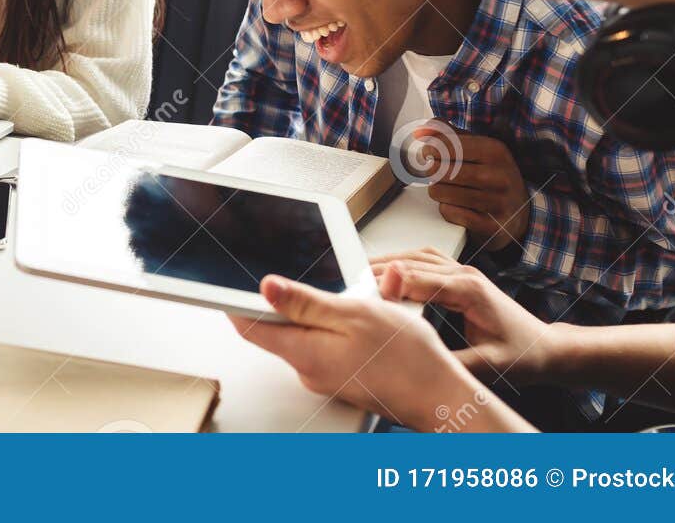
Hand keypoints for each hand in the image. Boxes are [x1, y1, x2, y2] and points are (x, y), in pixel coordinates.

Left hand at [229, 275, 508, 429]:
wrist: (444, 398)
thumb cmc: (408, 360)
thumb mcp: (354, 315)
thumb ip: (305, 301)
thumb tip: (264, 287)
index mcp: (302, 352)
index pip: (248, 325)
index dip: (235, 298)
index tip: (231, 276)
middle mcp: (307, 369)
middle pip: (280, 326)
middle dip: (295, 298)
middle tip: (317, 276)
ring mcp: (325, 374)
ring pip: (311, 331)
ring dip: (326, 310)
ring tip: (362, 301)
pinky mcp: (342, 375)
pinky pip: (331, 343)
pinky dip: (343, 326)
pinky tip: (370, 319)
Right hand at [372, 248, 561, 385]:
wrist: (546, 350)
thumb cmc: (522, 356)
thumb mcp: (485, 367)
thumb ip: (448, 364)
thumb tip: (413, 364)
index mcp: (468, 290)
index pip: (415, 279)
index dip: (385, 286)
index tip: (359, 295)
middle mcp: (464, 275)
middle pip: (410, 263)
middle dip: (377, 272)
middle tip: (348, 285)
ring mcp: (463, 272)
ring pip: (416, 256)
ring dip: (387, 263)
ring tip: (360, 275)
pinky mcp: (461, 277)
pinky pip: (425, 260)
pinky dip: (401, 263)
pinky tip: (387, 272)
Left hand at [411, 124, 530, 250]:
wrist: (519, 213)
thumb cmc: (491, 175)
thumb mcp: (477, 148)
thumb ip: (448, 134)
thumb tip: (421, 131)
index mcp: (495, 151)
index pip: (448, 145)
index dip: (431, 149)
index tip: (429, 153)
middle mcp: (499, 175)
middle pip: (442, 170)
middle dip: (431, 171)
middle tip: (435, 173)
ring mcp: (497, 202)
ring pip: (442, 192)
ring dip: (437, 191)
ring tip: (445, 189)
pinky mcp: (491, 226)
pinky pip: (451, 213)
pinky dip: (446, 209)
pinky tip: (455, 206)